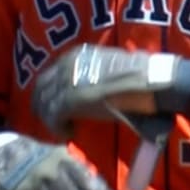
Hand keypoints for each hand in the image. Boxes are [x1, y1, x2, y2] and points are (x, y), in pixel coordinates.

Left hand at [32, 44, 189, 136]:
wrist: (149, 81)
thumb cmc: (135, 77)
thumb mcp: (105, 68)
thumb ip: (88, 76)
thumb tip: (80, 91)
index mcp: (74, 56)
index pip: (47, 76)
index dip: (49, 95)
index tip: (58, 108)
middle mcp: (66, 65)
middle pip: (39, 89)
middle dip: (44, 108)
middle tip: (57, 122)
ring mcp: (67, 82)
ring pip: (43, 104)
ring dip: (51, 119)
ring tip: (66, 128)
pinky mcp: (71, 100)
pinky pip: (52, 117)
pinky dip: (58, 128)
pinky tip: (71, 133)